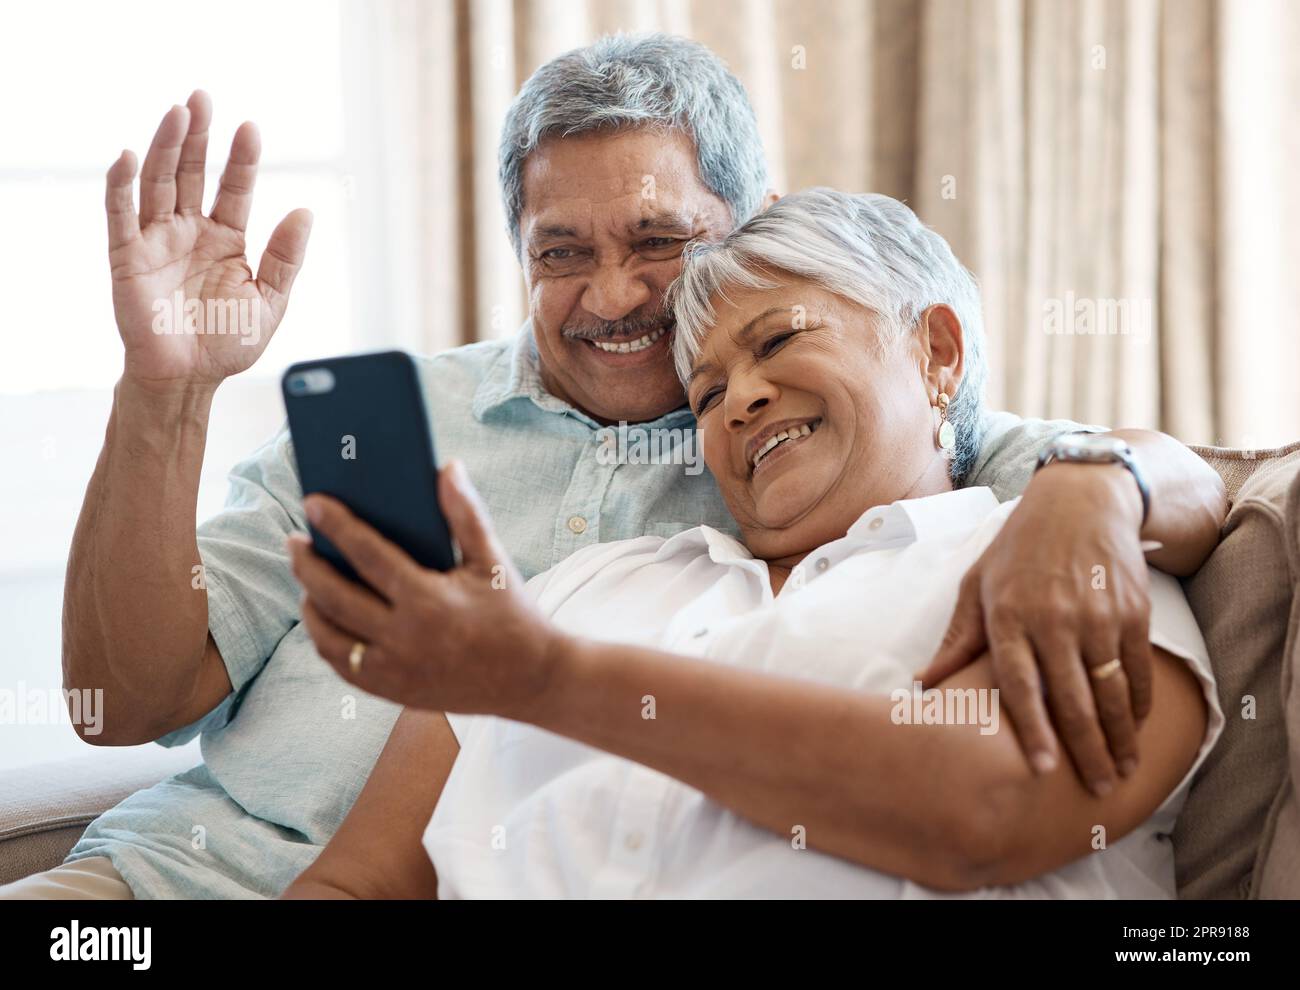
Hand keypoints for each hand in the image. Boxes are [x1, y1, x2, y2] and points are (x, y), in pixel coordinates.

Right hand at [107, 91, 312, 388]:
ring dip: (166, 147)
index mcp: (226, 238)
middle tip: (202, 98)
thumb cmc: (228, 343)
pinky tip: (128, 157)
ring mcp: (158, 241)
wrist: (189, 380)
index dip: (240, 159)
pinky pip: (121, 216)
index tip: (250, 128)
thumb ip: (285, 257)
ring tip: (177, 114)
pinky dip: (121, 186)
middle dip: (198, 136)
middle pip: (192, 173)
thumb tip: (306, 211)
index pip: (234, 188)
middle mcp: (190, 231)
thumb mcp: (270, 300)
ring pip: (159, 183)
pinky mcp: (128, 258)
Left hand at [288, 460, 558, 715]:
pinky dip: (325, 638)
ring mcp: (394, 671)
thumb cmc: (512, 613)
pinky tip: (323, 616)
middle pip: (333, 596)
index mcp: (429, 602)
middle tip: (294, 541)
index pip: (368, 556)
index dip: (337, 526)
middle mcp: (404, 639)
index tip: (313, 503)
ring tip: (306, 579)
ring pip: (327, 636)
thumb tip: (447, 466)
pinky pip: (341, 665)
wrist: (531, 678)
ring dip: (309, 604)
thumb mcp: (492, 561)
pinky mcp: (391, 692)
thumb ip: (466, 513)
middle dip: (305, 565)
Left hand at [917, 463, 1152, 796]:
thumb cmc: (1019, 548)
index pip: (1019, 686)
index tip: (1042, 769)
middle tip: (1095, 789)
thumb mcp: (978, 583)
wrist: (1080, 500)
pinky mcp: (1132, 610)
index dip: (1033, 731)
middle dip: (1086, 751)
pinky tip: (1137, 727)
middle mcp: (1054, 618)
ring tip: (1122, 770)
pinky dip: (1140, 702)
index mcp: (1009, 615)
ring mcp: (1097, 614)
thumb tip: (923, 684)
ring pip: (1111, 691)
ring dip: (1120, 737)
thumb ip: (958, 639)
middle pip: (1072, 698)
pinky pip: (1137, 669)